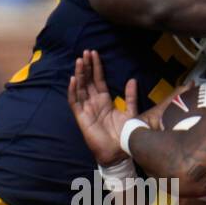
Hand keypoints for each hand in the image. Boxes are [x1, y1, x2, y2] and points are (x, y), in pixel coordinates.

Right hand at [67, 49, 136, 164]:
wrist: (119, 152)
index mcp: (104, 100)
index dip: (96, 67)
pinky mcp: (81, 118)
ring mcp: (86, 110)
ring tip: (79, 61)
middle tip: (85, 52)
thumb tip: (132, 79)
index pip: (98, 79)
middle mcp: (93, 103)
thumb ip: (130, 96)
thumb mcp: (130, 111)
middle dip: (86, 66)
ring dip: (79, 74)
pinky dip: (73, 91)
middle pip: (87, 81)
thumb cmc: (123, 134)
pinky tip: (73, 80)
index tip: (94, 53)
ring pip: (80, 88)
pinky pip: (74, 102)